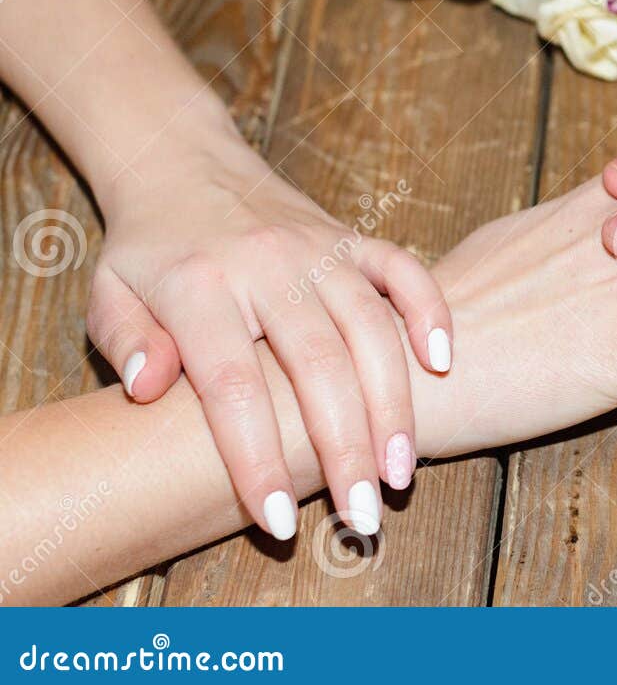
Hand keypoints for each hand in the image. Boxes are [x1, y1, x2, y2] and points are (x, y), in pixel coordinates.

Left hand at [90, 122, 450, 540]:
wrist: (182, 163)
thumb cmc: (147, 248)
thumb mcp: (106, 293)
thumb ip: (126, 342)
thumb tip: (147, 390)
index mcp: (199, 285)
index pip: (234, 385)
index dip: (257, 457)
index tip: (275, 521)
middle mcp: (267, 264)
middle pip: (319, 365)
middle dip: (345, 448)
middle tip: (363, 515)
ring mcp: (318, 247)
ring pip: (371, 327)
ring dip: (395, 403)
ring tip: (402, 469)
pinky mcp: (352, 236)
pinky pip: (404, 269)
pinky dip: (430, 311)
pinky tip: (443, 364)